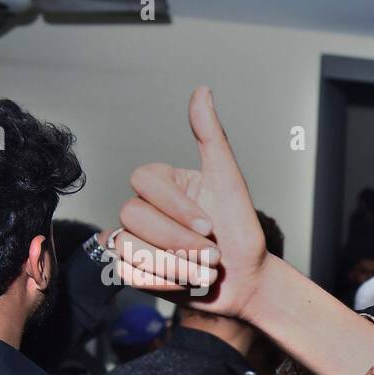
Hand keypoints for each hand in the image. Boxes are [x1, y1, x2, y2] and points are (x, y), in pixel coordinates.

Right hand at [115, 86, 268, 319]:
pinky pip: (126, 273)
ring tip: (204, 272)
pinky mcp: (132, 270)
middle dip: (179, 242)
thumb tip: (202, 90)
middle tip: (214, 256)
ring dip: (174, 266)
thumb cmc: (241, 233)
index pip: (143, 181)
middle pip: (133, 216)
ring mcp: (134, 238)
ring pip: (127, 246)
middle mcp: (143, 207)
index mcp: (162, 183)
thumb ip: (211, 138)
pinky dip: (162, 283)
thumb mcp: (230, 184)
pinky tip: (186, 283)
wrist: (246, 281)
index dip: (176, 207)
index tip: (210, 225)